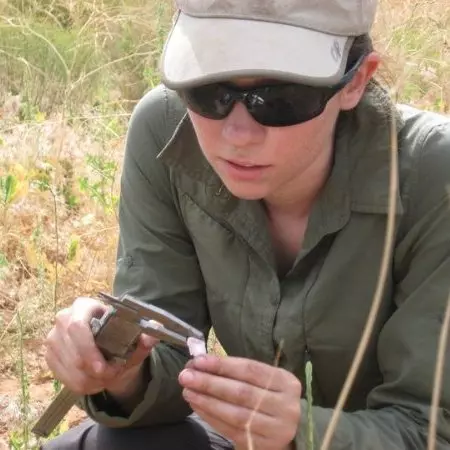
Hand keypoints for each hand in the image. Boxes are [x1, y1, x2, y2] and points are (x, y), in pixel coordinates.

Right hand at [44, 297, 157, 396]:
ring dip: (90, 380)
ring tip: (106, 378)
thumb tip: (154, 333)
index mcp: (85, 306)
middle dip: (94, 371)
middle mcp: (64, 318)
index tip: (103, 369)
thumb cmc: (120, 336)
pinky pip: (63, 378)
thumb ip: (146, 335)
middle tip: (111, 376)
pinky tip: (94, 381)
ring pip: (69, 368)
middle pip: (73, 352)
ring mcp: (53, 337)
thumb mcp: (135, 336)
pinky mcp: (49, 355)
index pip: (77, 326)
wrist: (107, 347)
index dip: (88, 350)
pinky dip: (81, 385)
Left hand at [179, 355, 300, 449]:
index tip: (198, 360)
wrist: (283, 429)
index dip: (223, 364)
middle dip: (210, 382)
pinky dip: (211, 417)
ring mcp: (277, 429)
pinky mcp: (263, 446)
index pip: (250, 369)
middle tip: (186, 376)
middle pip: (242, 392)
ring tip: (188, 391)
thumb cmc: (267, 396)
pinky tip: (197, 406)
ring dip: (207, 401)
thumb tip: (201, 362)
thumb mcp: (262, 380)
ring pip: (235, 414)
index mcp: (287, 382)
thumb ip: (236, 371)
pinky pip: (231, 430)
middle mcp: (286, 406)